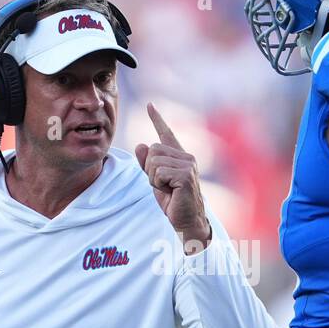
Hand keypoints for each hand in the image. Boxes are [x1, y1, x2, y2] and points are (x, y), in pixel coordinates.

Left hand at [134, 103, 210, 251]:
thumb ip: (147, 164)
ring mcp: (188, 165)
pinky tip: (171, 192)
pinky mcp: (186, 175)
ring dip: (154, 179)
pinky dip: (158, 184)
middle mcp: (186, 157)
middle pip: (152, 149)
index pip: (166, 134)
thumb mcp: (156, 180)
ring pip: (154, 161)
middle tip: (163, 185)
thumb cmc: (173, 202)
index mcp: (179, 157)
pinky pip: (158, 172)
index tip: (149, 105)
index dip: (157, 119)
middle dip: (150, 170)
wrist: (187, 221)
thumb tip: (140, 144)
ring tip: (168, 189)